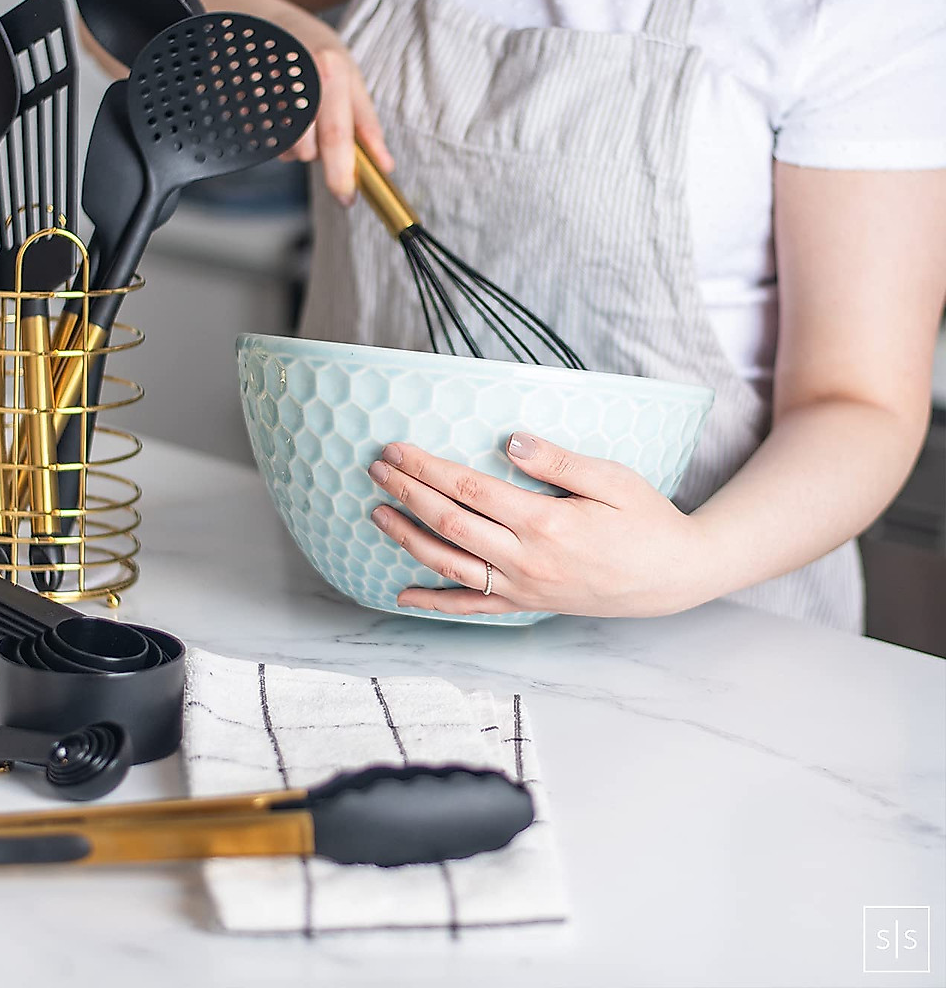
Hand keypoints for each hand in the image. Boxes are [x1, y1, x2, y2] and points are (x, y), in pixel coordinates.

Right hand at [270, 4, 393, 203]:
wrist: (256, 15)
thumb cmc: (311, 46)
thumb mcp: (348, 72)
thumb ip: (366, 121)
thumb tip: (383, 164)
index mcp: (328, 70)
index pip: (337, 136)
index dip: (343, 174)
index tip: (347, 197)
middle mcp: (295, 79)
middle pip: (307, 149)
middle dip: (320, 162)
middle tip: (329, 162)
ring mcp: (263, 90)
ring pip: (286, 150)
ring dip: (297, 146)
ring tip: (298, 114)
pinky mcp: (238, 101)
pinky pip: (262, 140)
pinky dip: (275, 136)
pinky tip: (276, 111)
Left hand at [368, 432, 715, 617]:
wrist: (673, 577)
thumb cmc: (646, 521)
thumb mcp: (613, 479)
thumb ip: (558, 462)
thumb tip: (510, 442)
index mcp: (545, 524)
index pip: (469, 489)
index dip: (427, 469)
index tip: (397, 450)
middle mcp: (526, 561)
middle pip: (449, 523)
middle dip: (407, 494)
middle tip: (376, 469)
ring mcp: (523, 588)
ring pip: (449, 566)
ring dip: (408, 539)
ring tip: (377, 514)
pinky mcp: (526, 605)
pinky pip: (471, 608)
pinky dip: (434, 602)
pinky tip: (403, 594)